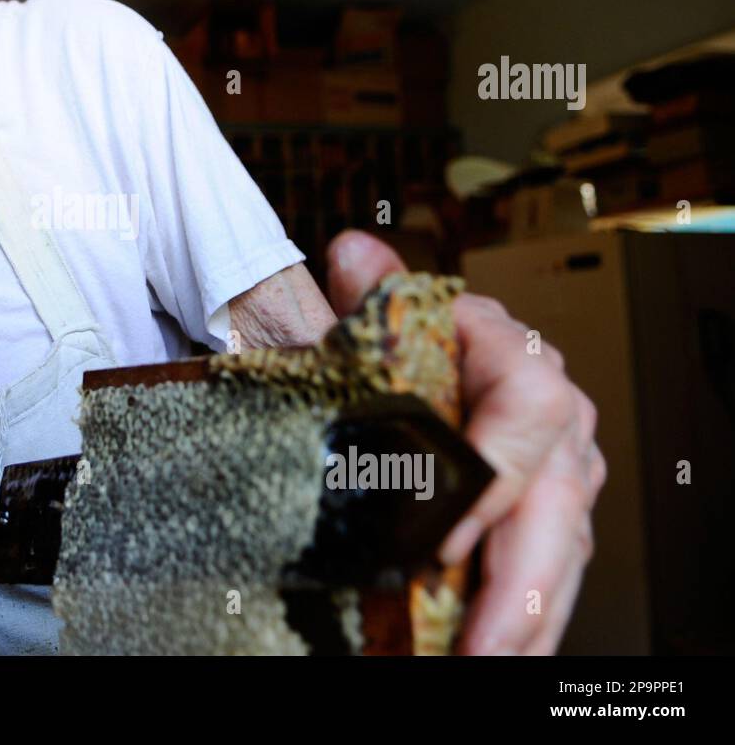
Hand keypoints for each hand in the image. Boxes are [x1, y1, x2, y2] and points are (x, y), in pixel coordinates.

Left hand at [327, 230, 606, 654]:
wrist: (414, 361)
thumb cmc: (398, 345)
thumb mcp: (374, 322)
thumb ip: (370, 297)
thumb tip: (356, 252)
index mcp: (514, 353)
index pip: (531, 406)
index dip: (494, 475)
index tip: (440, 539)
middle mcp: (552, 415)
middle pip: (557, 503)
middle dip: (518, 584)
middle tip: (477, 647)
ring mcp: (561, 471)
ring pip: (562, 552)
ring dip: (526, 619)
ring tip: (482, 665)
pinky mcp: (553, 517)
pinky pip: (551, 574)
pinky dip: (526, 620)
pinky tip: (494, 656)